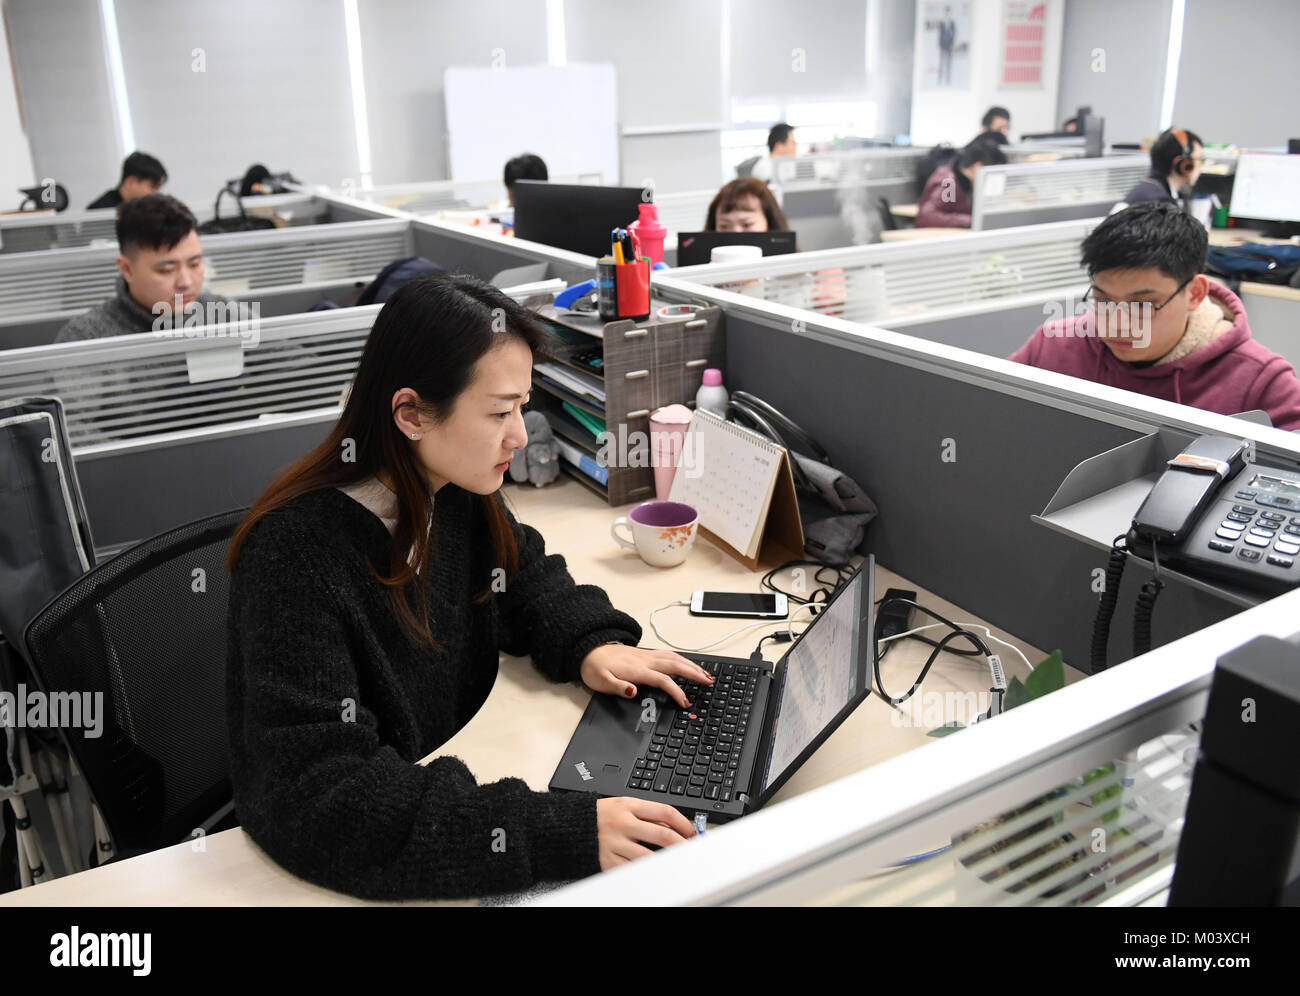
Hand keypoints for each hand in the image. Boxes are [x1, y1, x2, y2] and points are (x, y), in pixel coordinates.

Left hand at [579, 643, 712, 708]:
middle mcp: (645, 660)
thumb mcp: (601, 681)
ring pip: (675, 658)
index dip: (676, 691)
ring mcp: (647, 656)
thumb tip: (633, 691)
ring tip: (705, 674)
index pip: (662, 680)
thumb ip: (617, 687)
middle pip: (675, 665)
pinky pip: (669, 655)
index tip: (685, 702)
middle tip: (709, 681)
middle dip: (694, 673)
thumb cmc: (595, 668)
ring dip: (691, 665)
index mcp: (637, 669)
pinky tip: (688, 664)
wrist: (589, 651)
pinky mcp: (646, 654)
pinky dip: (683, 659)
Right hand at [596, 797, 696, 867]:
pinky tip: (654, 871)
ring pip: (650, 856)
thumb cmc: (600, 816)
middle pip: (663, 835)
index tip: (691, 832)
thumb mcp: (622, 805)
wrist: (568, 827)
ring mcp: (615, 844)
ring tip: (676, 863)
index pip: (665, 811)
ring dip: (667, 861)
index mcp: (628, 805)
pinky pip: (633, 870)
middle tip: (690, 851)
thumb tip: (674, 826)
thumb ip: (646, 814)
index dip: (683, 823)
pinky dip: (646, 872)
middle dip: (681, 845)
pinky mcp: (608, 861)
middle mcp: (622, 824)